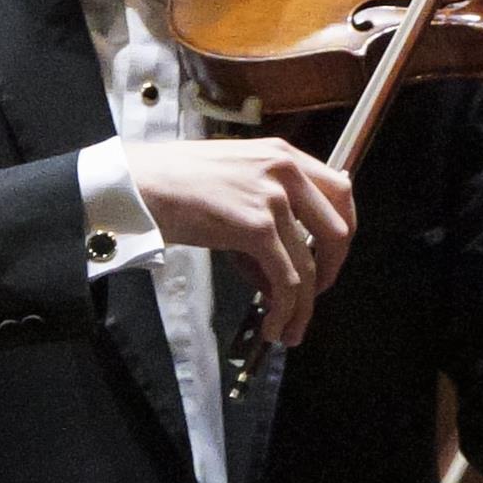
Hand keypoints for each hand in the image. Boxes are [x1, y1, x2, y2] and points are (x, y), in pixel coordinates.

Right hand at [125, 139, 354, 346]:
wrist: (139, 183)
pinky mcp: (256, 227)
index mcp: (283, 155)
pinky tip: (273, 324)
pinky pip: (287, 279)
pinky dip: (285, 309)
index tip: (330, 257)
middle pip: (339, 228)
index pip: (340, 190)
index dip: (342, 231)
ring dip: (305, 305)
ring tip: (290, 328)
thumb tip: (286, 265)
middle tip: (316, 293)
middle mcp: (285, 171)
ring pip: (310, 264)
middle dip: (331, 270)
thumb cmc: (175, 182)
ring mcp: (273, 198)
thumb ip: (268, 210)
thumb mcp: (236, 180)